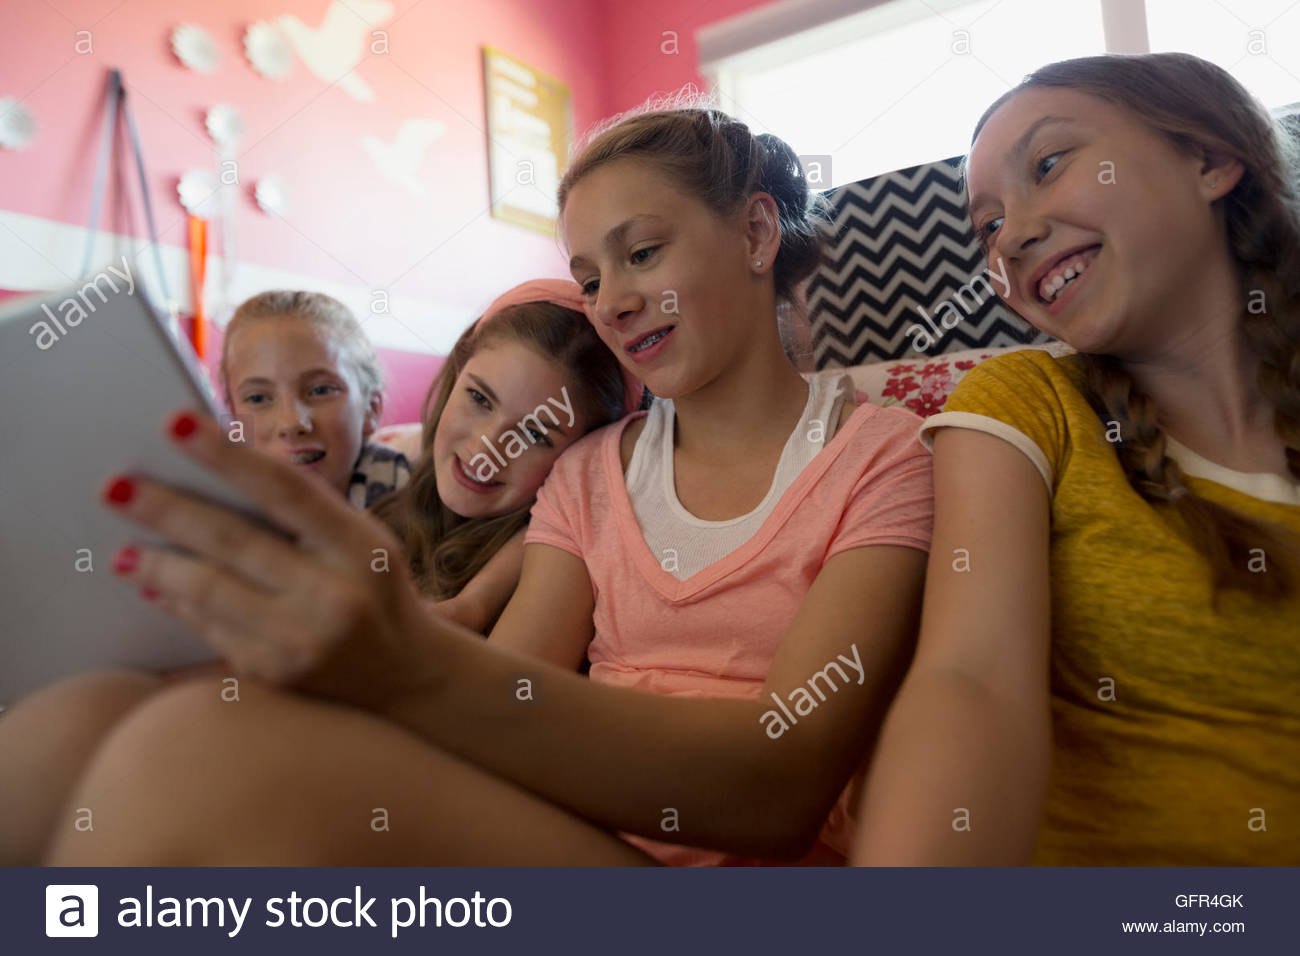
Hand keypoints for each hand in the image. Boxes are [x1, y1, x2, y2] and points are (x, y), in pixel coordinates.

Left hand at [101, 410, 435, 710]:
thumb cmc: (375, 587)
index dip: (226, 454)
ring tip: (121, 550)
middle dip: (166, 509)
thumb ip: (307, 510)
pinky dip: (179, 603)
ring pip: (211, 591)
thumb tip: (223, 470)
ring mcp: (303, 641)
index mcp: (361, 548)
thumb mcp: (363, 540)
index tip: (174, 423)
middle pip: (234, 541)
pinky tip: (156, 586)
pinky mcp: (276, 675)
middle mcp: (334, 595)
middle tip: (114, 486)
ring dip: (159, 565)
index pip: (285, 490)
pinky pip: (212, 630)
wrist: (407, 673)